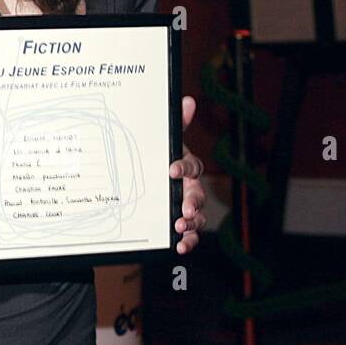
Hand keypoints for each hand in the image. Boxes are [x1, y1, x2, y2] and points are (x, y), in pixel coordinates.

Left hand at [170, 94, 206, 253]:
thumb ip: (177, 123)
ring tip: (180, 227)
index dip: (184, 167)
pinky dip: (188, 240)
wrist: (147, 180)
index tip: (172, 169)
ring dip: (191, 223)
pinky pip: (190, 233)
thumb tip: (187, 99)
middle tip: (184, 209)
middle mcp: (191, 187)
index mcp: (187, 166)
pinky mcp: (183, 223)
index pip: (192, 165)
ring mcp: (189, 206)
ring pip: (198, 216)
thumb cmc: (160, 158)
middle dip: (192, 202)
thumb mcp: (163, 141)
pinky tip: (180, 245)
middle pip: (198, 195)